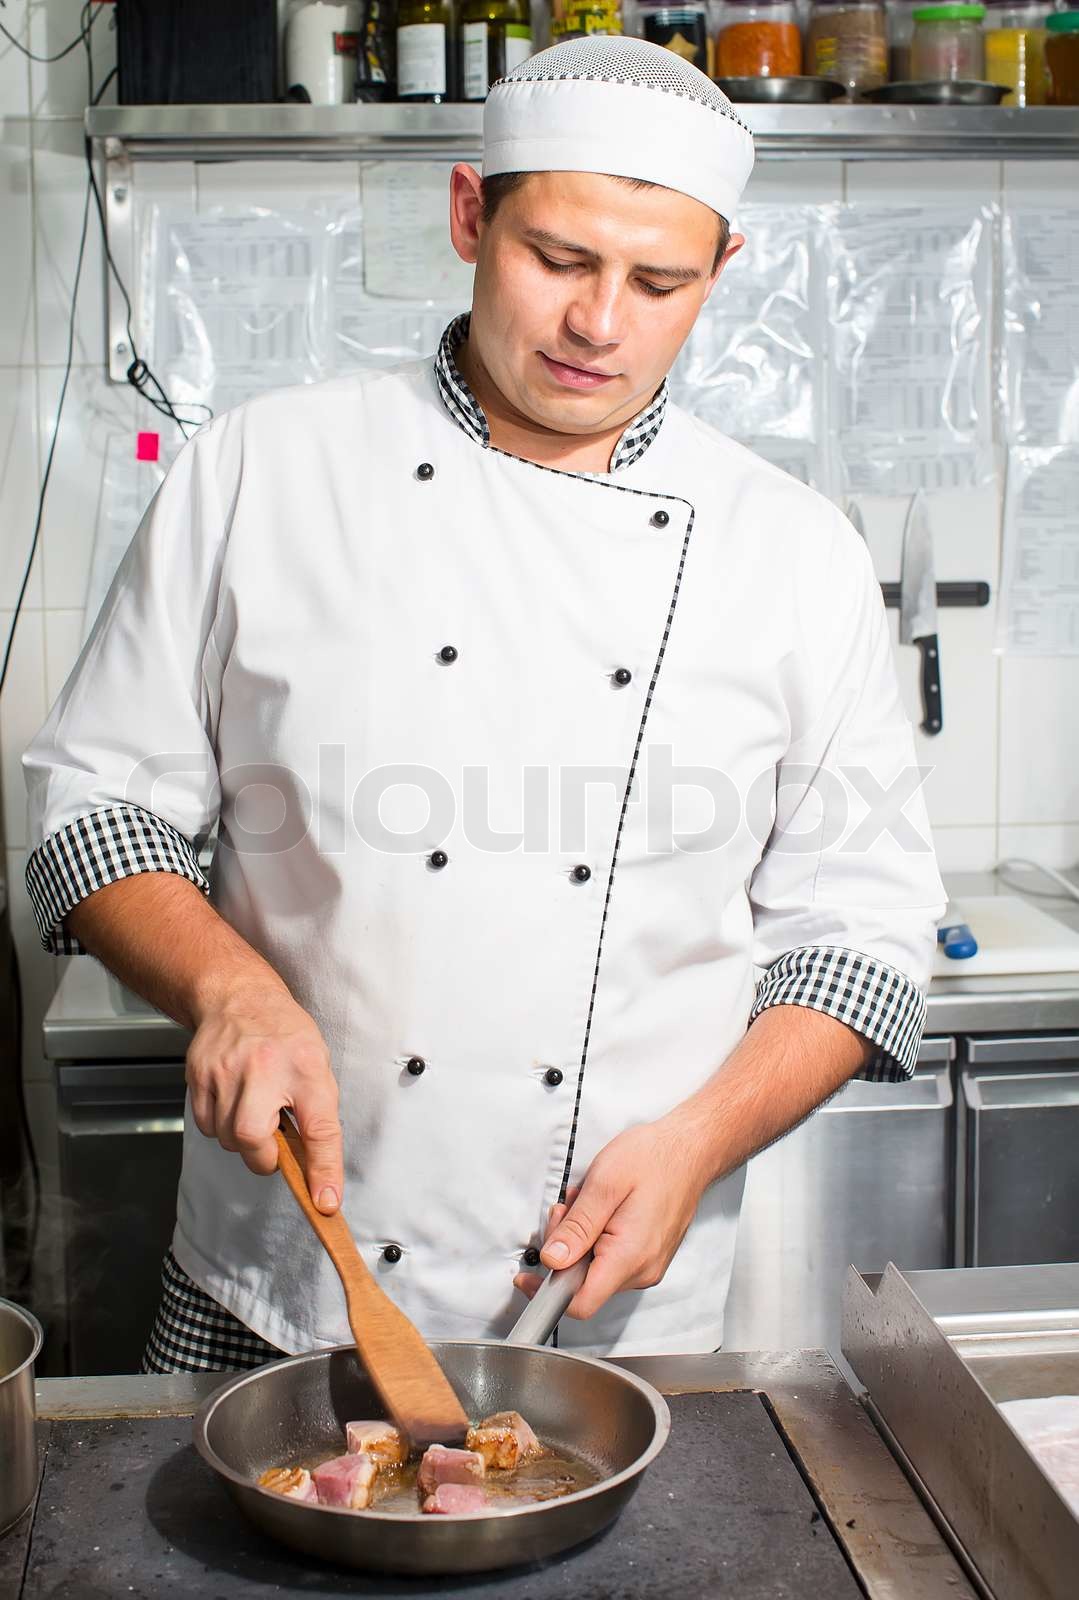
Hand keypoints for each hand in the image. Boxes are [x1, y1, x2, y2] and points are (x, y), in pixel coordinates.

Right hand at [186, 983, 342, 1213]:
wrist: (240, 998)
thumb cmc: (285, 1036)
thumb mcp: (317, 1068)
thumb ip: (318, 1119)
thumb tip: (319, 1176)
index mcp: (305, 1067)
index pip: (319, 1127)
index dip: (323, 1169)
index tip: (325, 1202)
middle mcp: (263, 1068)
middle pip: (252, 1138)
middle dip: (263, 1156)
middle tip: (274, 1143)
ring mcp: (224, 1071)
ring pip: (226, 1137)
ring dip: (242, 1140)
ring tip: (254, 1109)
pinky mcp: (198, 1076)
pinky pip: (205, 1125)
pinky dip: (219, 1126)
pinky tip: (232, 1102)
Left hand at [512, 1117, 707, 1319]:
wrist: (691, 1150)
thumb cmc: (655, 1158)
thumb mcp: (605, 1184)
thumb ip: (577, 1227)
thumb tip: (552, 1260)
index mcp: (629, 1256)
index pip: (580, 1303)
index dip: (546, 1293)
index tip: (527, 1276)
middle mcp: (642, 1270)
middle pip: (583, 1284)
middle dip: (563, 1250)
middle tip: (566, 1210)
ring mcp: (648, 1265)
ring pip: (595, 1269)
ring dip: (580, 1240)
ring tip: (588, 1202)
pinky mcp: (649, 1256)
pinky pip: (611, 1259)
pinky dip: (597, 1238)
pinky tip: (603, 1210)